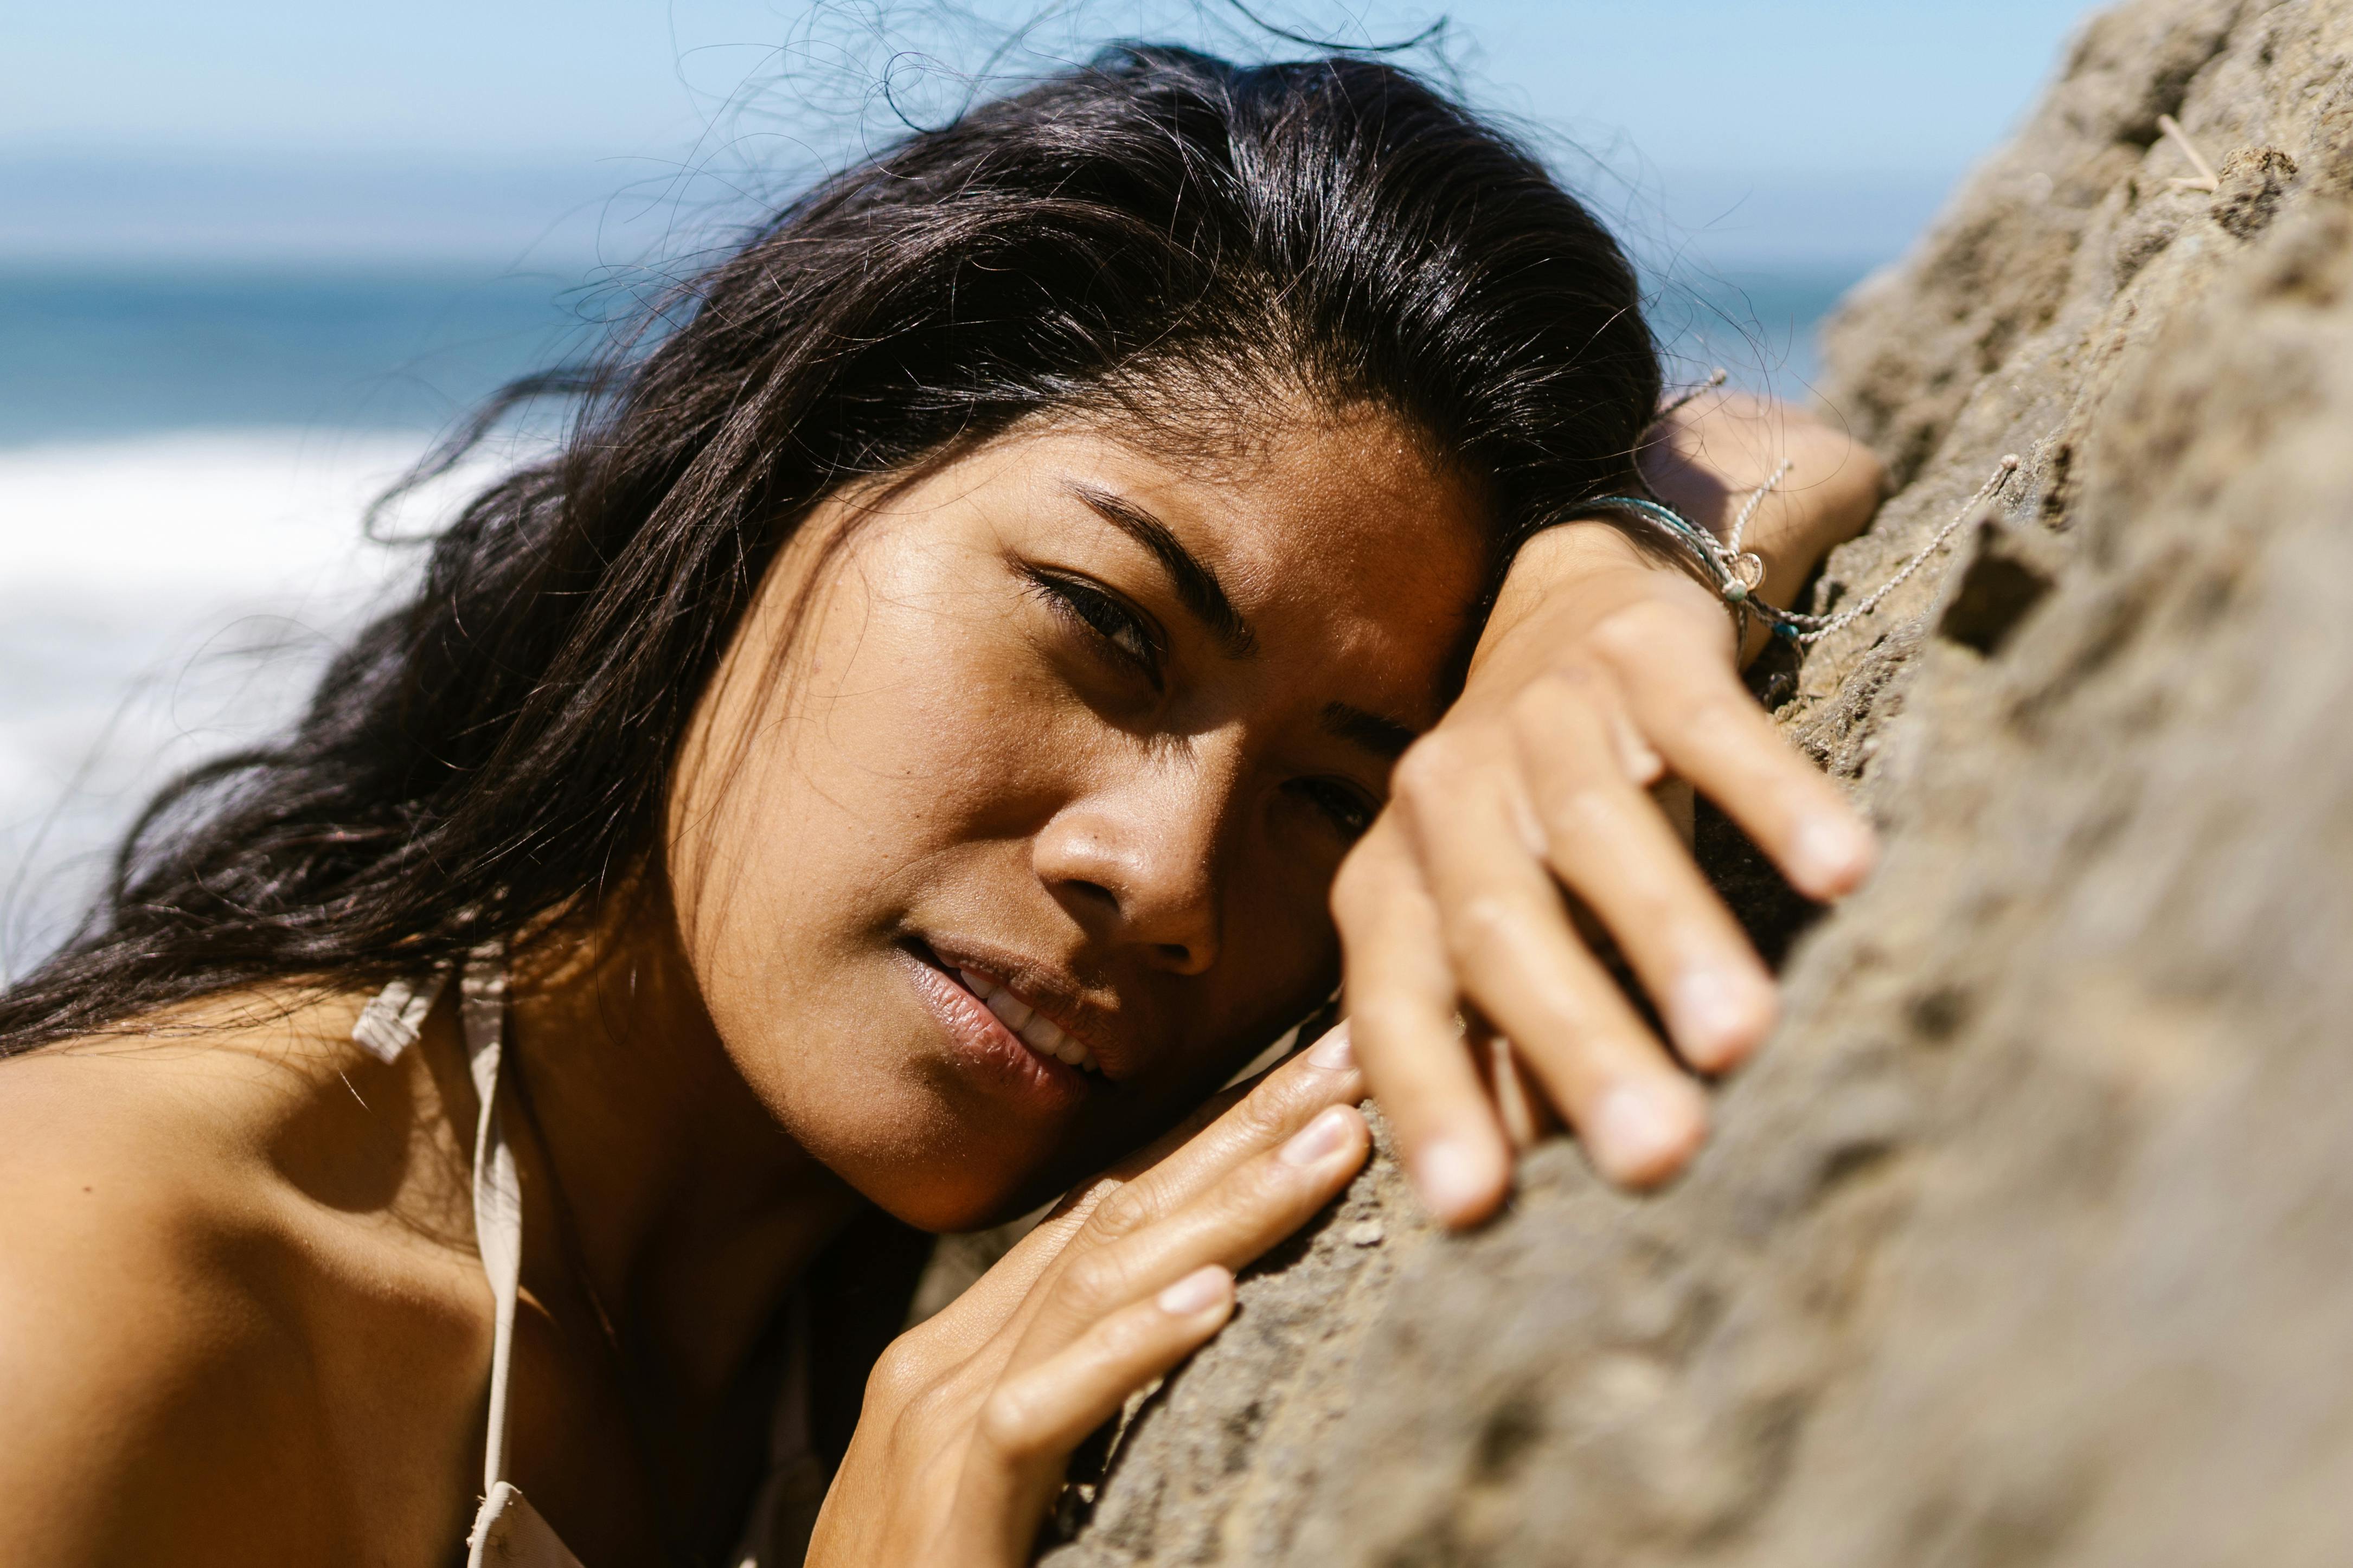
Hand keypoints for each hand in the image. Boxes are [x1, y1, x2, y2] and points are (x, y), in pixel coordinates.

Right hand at [806, 1034, 1368, 1566]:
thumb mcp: (1007, 1483)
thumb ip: (1075, 1400)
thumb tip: (1191, 1326)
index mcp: (964, 1350)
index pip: (1109, 1212)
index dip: (1219, 1137)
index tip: (1321, 1083)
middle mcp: (946, 1362)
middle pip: (1120, 1215)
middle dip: (1246, 1130)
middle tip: (1354, 1059)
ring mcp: (936, 1424)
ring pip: (1101, 1284)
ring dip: (1230, 1208)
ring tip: (1334, 1147)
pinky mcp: (951, 1506)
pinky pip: (1046, 1409)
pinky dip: (1131, 1348)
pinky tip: (1216, 1299)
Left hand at [1331, 400, 1883, 1225]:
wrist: (1573, 600)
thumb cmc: (1529, 823)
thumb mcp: (1489, 926)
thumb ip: (1490, 1042)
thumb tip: (1506, 1183)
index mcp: (1388, 882)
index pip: (1395, 1005)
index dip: (1430, 1101)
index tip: (1475, 1209)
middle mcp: (1441, 796)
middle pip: (1497, 927)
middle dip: (1576, 1044)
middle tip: (1658, 1154)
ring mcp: (1539, 718)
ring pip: (1600, 833)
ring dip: (1670, 937)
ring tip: (1740, 1040)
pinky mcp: (1639, 655)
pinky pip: (1709, 729)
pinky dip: (1774, 797)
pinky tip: (1844, 872)